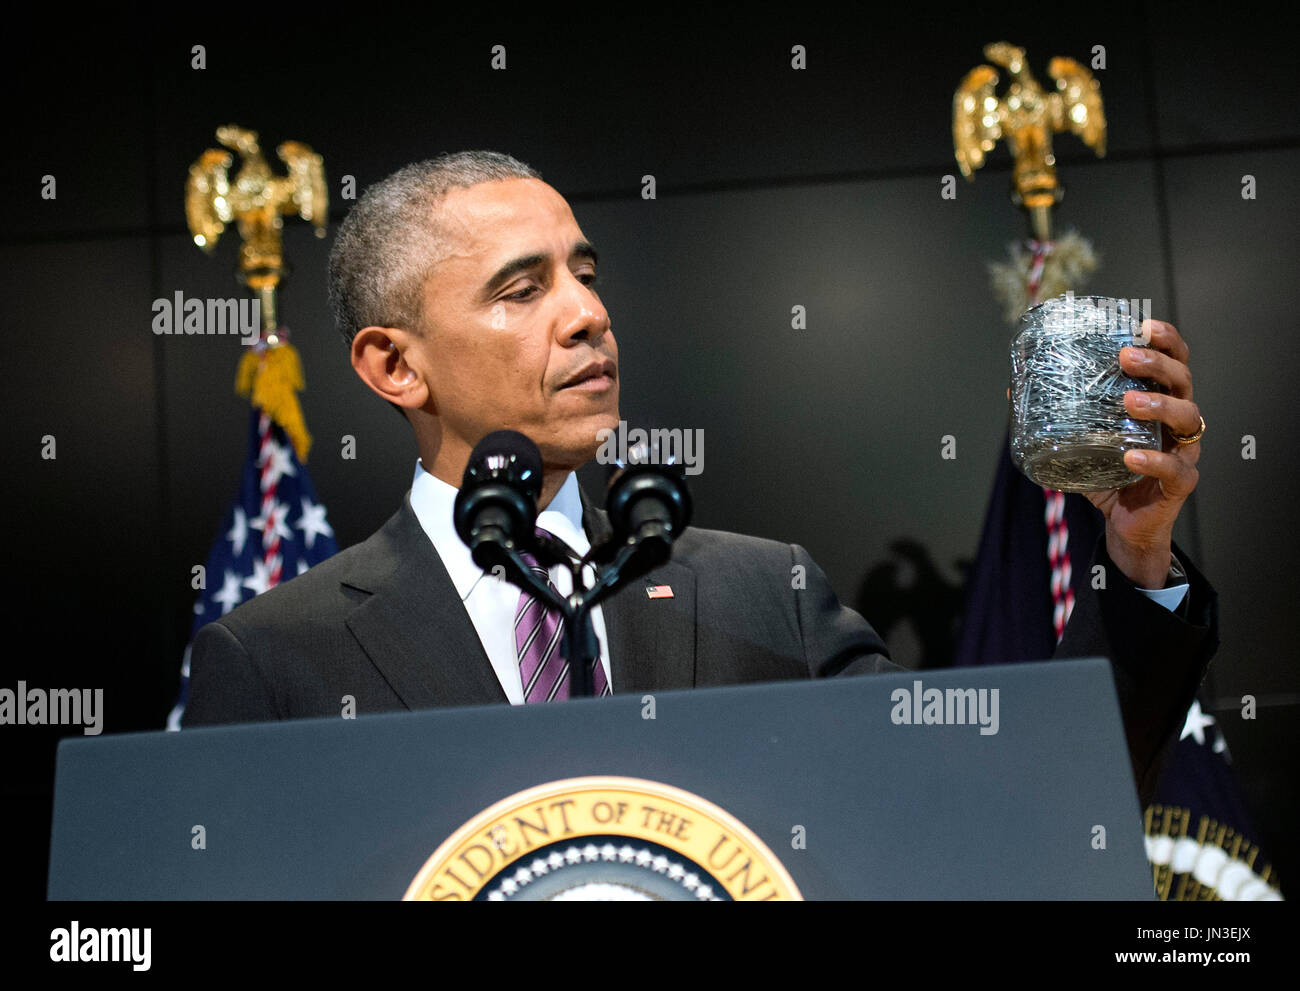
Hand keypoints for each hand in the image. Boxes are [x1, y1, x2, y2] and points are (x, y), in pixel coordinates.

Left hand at [1083, 319, 1202, 587]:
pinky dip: (1155, 460)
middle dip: (1157, 364)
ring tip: (1129, 402)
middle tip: (1127, 358)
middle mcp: (1177, 421)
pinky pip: (1176, 469)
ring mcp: (1184, 451)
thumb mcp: (1081, 440)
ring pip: (1188, 418)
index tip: (1144, 326)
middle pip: (1183, 381)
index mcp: (1159, 402)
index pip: (1173, 362)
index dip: (1165, 341)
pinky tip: (1132, 456)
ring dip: (1160, 405)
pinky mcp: (1181, 483)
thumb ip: (1057, 416)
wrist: (1124, 525)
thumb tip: (1013, 390)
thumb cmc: (1109, 476)